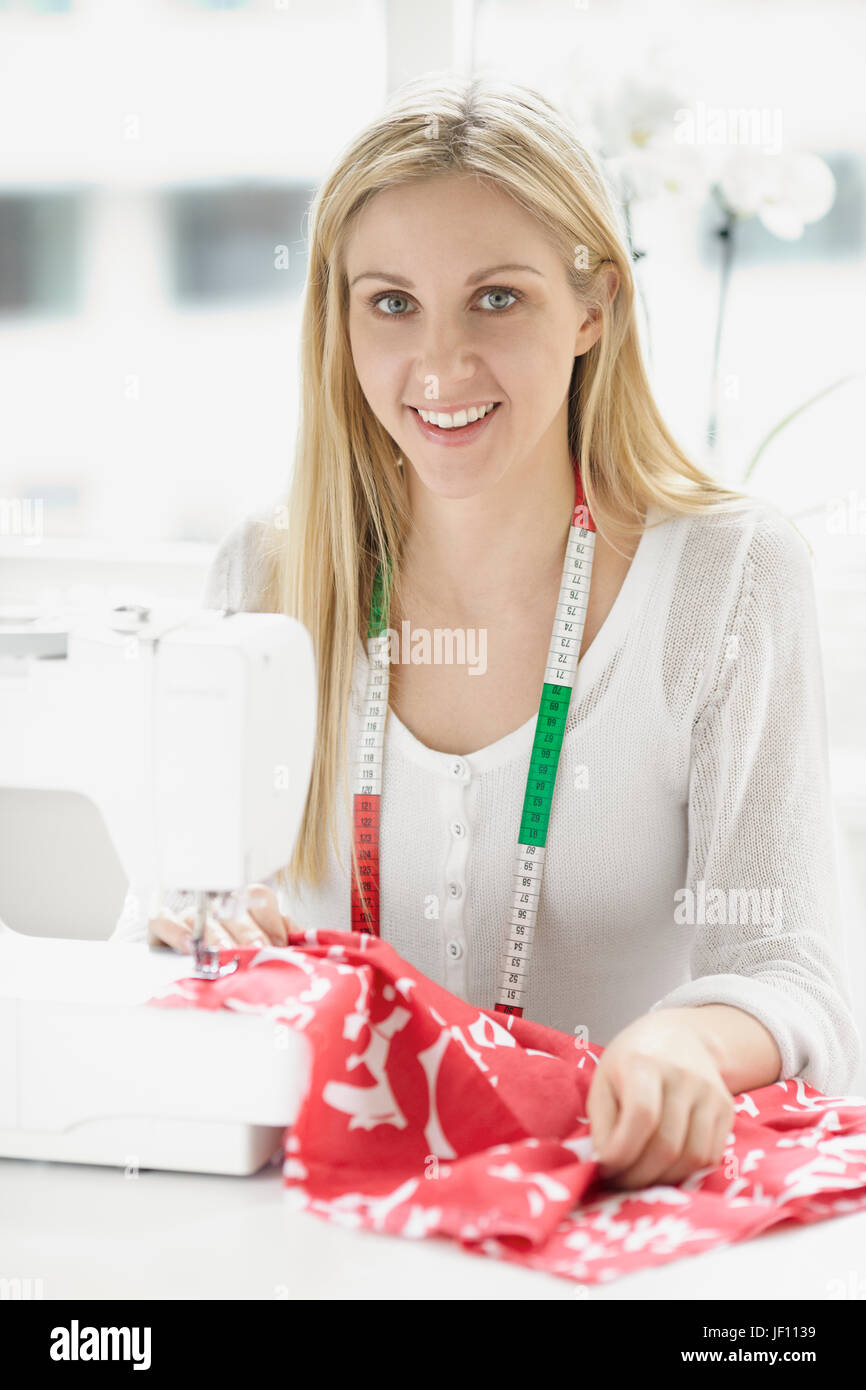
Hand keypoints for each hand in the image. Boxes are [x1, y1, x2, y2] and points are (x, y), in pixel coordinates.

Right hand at [146, 883, 298, 954]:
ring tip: (230, 954)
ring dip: (219, 936)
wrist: (184, 979)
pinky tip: (192, 947)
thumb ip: (282, 940)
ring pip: (204, 916)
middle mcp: (216, 907)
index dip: (272, 920)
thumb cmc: (231, 964)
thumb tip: (303, 942)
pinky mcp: (159, 929)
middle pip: (234, 909)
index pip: (259, 897)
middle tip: (259, 954)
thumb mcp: (262, 950)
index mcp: (242, 905)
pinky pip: (162, 921)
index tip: (280, 944)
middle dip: (250, 935)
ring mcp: (189, 916)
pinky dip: (177, 932)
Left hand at [586, 1009, 734, 1188]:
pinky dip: (685, 1173)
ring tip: (640, 1178)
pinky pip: (710, 1156)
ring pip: (691, 1157)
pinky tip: (664, 1167)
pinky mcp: (727, 1109)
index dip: (622, 1152)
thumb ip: (601, 1123)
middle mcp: (683, 1076)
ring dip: (662, 1180)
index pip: (642, 1116)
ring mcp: (710, 1093)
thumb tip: (606, 1165)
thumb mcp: (603, 1081)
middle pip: (667, 1145)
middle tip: (618, 1182)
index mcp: (644, 1063)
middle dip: (638, 1177)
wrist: (679, 1036)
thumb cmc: (631, 1063)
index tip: (605, 1167)